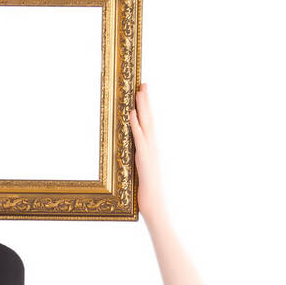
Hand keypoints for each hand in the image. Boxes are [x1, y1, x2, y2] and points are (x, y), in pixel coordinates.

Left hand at [129, 82, 165, 221]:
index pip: (150, 122)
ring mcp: (149, 149)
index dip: (147, 107)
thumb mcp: (142, 169)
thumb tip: (130, 152)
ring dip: (142, 105)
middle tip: (143, 83)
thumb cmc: (147, 189)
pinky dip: (135, 123)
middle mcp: (153, 144)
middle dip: (146, 100)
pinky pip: (138, 136)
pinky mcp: (143, 155)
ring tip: (138, 90)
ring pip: (146, 122)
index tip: (143, 93)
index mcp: (152, 146)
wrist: (154, 201)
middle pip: (150, 117)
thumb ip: (138, 158)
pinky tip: (131, 113)